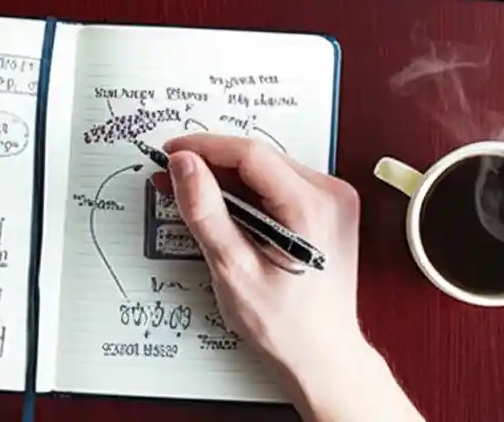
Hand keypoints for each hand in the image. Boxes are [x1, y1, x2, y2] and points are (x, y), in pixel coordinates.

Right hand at [153, 134, 420, 421]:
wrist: (323, 357)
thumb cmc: (286, 326)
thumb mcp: (233, 270)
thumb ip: (206, 212)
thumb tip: (184, 165)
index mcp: (312, 206)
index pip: (250, 153)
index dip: (204, 147)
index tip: (171, 153)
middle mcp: (330, 194)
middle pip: (258, 158)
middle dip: (210, 163)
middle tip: (170, 175)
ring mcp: (333, 200)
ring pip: (266, 170)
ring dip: (226, 177)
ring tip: (189, 192)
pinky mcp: (327, 209)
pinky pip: (279, 185)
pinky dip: (247, 192)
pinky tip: (221, 206)